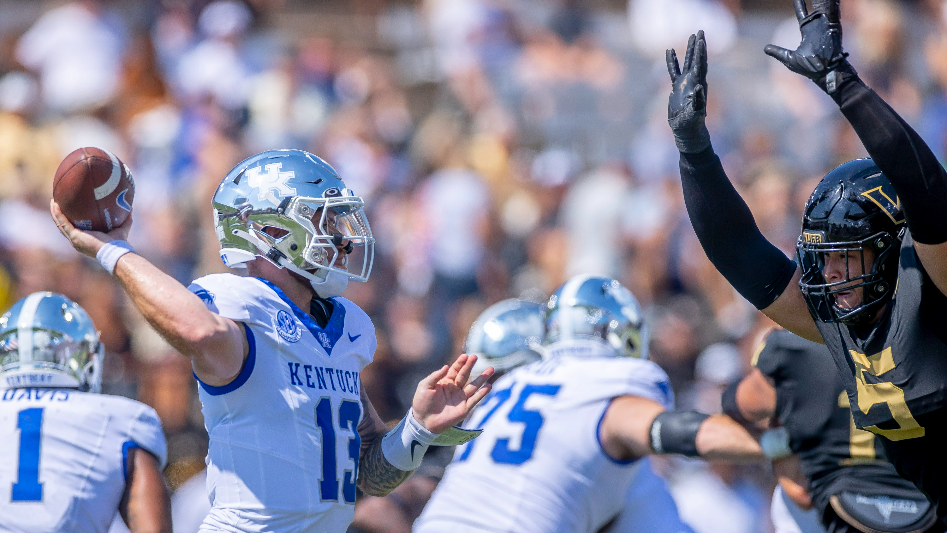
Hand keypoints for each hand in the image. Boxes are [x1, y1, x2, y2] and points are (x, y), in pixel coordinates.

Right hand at [50, 199, 131, 257]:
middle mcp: (77, 240)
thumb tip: (130, 207)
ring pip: (60, 223)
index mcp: (85, 240)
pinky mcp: (74, 236)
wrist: (115, 252)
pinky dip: (58, 213)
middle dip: (60, 215)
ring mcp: (74, 239)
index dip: (70, 220)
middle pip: (64, 226)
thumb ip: (125, 219)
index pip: (74, 229)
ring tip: (53, 201)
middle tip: (58, 203)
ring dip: (55, 212)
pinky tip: (55, 204)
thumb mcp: (122, 228)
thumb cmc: (119, 243)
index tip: (69, 209)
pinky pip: (62, 222)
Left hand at [412, 354, 493, 433]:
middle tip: (476, 356)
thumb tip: (446, 366)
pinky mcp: (464, 408)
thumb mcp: (424, 386)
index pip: (455, 369)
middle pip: (465, 375)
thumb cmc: (422, 403)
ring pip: (473, 386)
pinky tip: (489, 386)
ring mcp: (460, 398)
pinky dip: (482, 393)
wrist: (423, 421)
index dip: (460, 363)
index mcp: (445, 382)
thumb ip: (435, 376)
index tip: (465, 356)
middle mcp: (455, 388)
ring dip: (482, 378)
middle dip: (470, 366)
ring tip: (491, 369)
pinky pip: (475, 399)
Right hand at [667, 30, 710, 153]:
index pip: (700, 65)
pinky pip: (674, 71)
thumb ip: (698, 101)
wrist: (686, 130)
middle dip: (698, 45)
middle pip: (697, 59)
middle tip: (700, 31)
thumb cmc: (692, 123)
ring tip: (690, 36)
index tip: (701, 40)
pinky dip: (672, 61)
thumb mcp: (695, 113)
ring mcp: (685, 83)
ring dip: (689, 50)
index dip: (701, 52)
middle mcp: (693, 81)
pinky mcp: (677, 88)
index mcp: (698, 85)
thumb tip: (699, 87)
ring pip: (687, 62)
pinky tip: (669, 51)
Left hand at [764, 0, 854, 92]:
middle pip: (815, 6)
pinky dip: (832, 6)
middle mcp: (816, 26)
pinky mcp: (833, 27)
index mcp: (807, 31)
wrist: (824, 72)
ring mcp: (825, 26)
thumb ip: (778, 52)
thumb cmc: (808, 68)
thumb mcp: (789, 59)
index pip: (801, 13)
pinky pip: (833, 12)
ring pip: (825, 7)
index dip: (800, 4)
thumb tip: (765, 49)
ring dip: (824, 1)